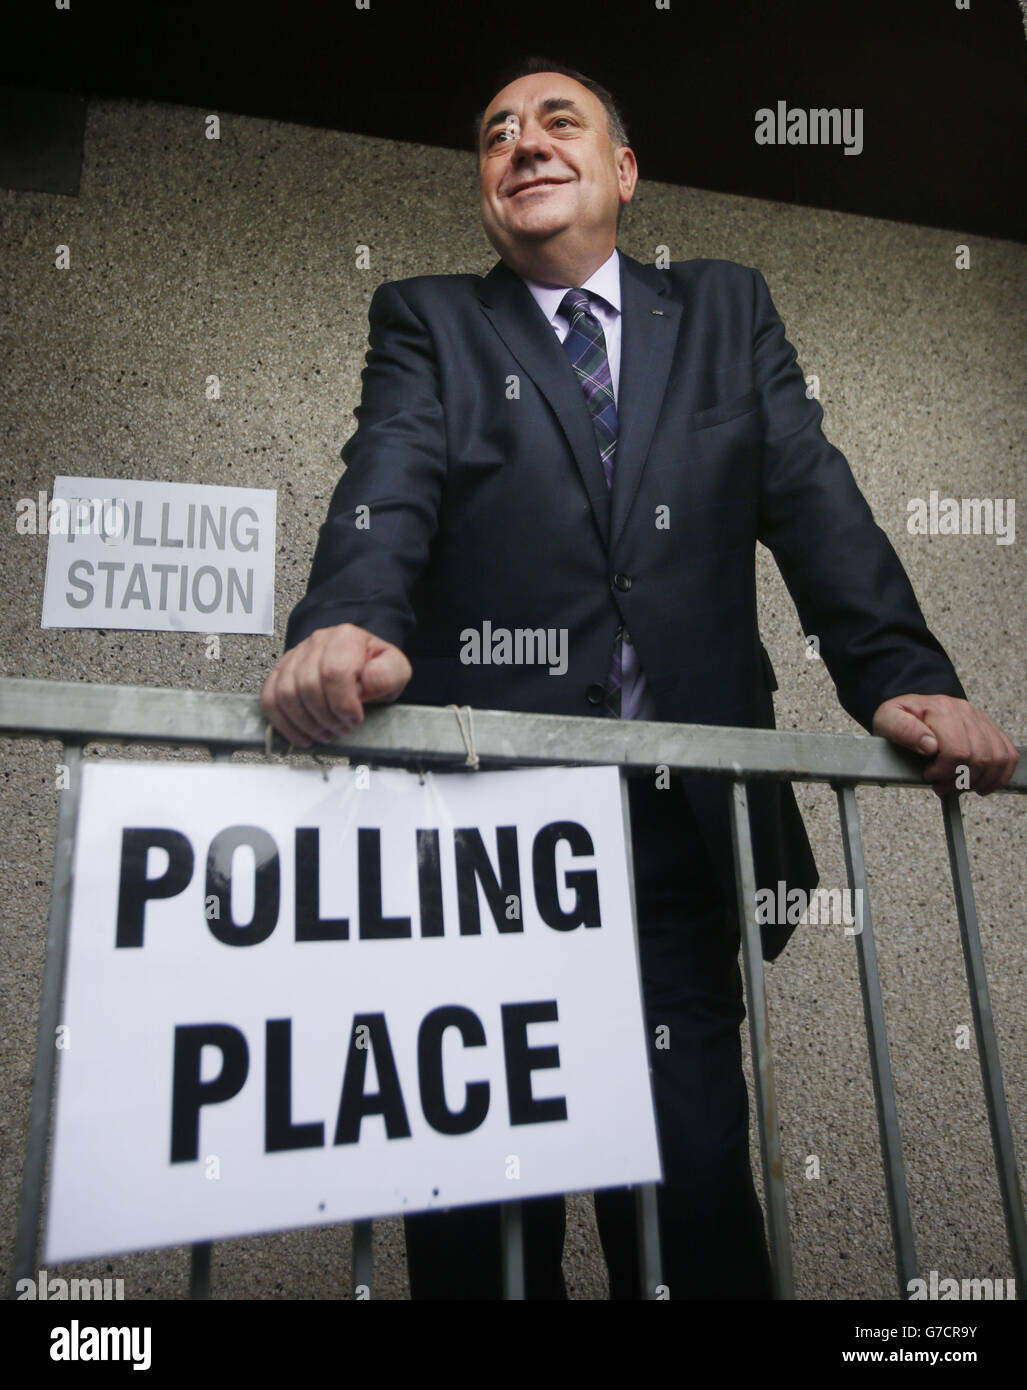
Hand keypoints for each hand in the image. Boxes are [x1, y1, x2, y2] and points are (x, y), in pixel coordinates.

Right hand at [261, 623, 411, 746]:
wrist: (360, 660)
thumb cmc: (375, 666)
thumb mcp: (395, 669)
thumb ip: (386, 675)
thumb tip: (364, 685)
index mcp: (346, 638)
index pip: (334, 672)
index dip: (343, 703)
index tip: (354, 719)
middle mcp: (317, 643)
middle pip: (307, 685)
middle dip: (325, 717)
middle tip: (341, 728)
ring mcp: (295, 656)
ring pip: (285, 694)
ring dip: (305, 723)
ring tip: (324, 733)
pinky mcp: (281, 672)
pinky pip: (269, 698)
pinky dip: (283, 723)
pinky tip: (301, 735)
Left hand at [871, 693, 1018, 795]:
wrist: (913, 706)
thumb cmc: (899, 716)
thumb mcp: (887, 720)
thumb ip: (903, 730)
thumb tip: (929, 745)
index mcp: (940, 710)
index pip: (957, 751)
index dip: (944, 772)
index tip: (930, 776)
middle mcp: (965, 712)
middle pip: (979, 758)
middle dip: (960, 780)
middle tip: (942, 785)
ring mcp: (981, 720)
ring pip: (997, 758)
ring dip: (980, 780)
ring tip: (959, 785)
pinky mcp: (990, 729)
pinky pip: (1008, 753)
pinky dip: (1000, 774)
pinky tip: (982, 784)